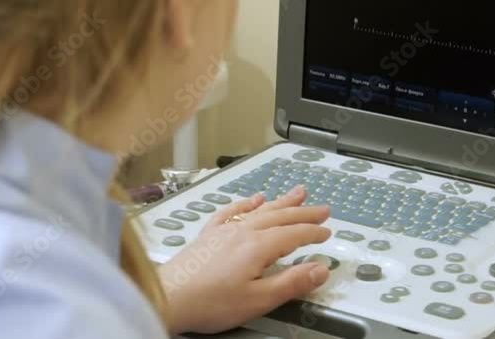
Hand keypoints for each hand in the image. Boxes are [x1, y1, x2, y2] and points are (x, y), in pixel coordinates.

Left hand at [158, 186, 331, 334]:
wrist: (167, 297)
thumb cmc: (209, 302)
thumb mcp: (258, 299)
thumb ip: (291, 283)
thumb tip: (320, 269)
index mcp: (257, 246)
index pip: (293, 235)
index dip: (313, 233)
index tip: (327, 232)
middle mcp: (242, 232)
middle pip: (280, 217)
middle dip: (303, 212)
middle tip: (322, 208)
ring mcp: (224, 231)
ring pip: (259, 210)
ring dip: (281, 201)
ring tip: (297, 192)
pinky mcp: (208, 235)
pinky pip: (231, 212)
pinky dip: (245, 204)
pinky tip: (252, 200)